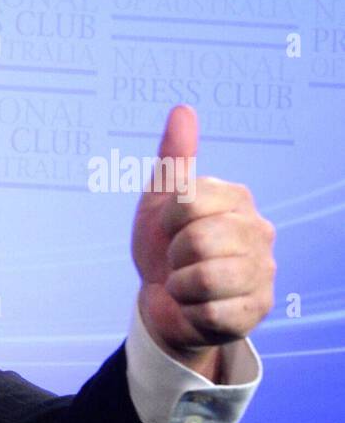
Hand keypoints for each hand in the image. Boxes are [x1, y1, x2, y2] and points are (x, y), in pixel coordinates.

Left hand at [131, 104, 275, 379]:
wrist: (164, 303)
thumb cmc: (164, 248)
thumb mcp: (159, 203)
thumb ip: (173, 160)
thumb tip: (182, 110)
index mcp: (236, 199)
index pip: (190, 200)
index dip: (168, 220)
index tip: (170, 229)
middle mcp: (259, 231)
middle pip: (198, 239)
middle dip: (174, 256)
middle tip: (179, 261)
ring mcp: (262, 272)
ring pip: (205, 277)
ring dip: (180, 286)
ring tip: (186, 284)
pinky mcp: (256, 310)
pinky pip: (211, 312)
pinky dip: (191, 312)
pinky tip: (197, 307)